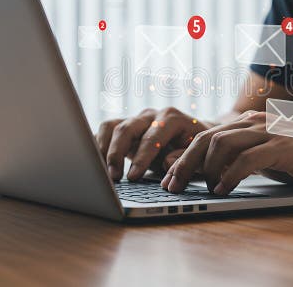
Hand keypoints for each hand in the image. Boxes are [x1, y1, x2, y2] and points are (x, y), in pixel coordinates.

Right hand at [95, 107, 212, 180]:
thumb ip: (183, 158)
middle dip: (117, 153)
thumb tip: (167, 161)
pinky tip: (94, 164)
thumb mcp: (198, 155)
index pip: (153, 137)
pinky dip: (97, 147)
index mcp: (172, 118)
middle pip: (127, 127)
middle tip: (114, 177)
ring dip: (103, 149)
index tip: (133, 177)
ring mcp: (136, 119)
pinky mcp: (124, 127)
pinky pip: (104, 132)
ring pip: (111, 126)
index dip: (142, 158)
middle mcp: (151, 115)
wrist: (194, 136)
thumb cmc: (197, 148)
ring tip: (101, 172)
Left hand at [160, 111, 292, 194]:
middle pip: (207, 138)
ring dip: (206, 169)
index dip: (183, 156)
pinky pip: (248, 159)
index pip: (205, 135)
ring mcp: (269, 133)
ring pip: (222, 144)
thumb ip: (239, 160)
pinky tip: (223, 188)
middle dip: (185, 163)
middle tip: (172, 185)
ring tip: (201, 189)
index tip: (168, 177)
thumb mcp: (265, 156)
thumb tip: (207, 174)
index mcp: (247, 123)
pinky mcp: (284, 148)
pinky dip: (230, 175)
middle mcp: (254, 124)